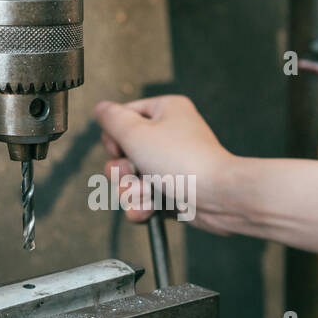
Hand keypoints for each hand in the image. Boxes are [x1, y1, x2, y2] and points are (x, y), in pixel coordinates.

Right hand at [93, 95, 246, 233]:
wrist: (217, 197)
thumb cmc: (182, 160)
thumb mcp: (136, 132)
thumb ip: (112, 119)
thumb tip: (101, 109)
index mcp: (165, 111)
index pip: (123, 118)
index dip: (115, 136)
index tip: (121, 147)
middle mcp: (169, 136)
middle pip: (122, 153)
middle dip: (122, 171)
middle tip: (134, 172)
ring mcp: (171, 166)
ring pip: (130, 180)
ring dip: (131, 191)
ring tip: (147, 193)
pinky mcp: (173, 191)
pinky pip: (144, 199)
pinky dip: (142, 206)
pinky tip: (149, 209)